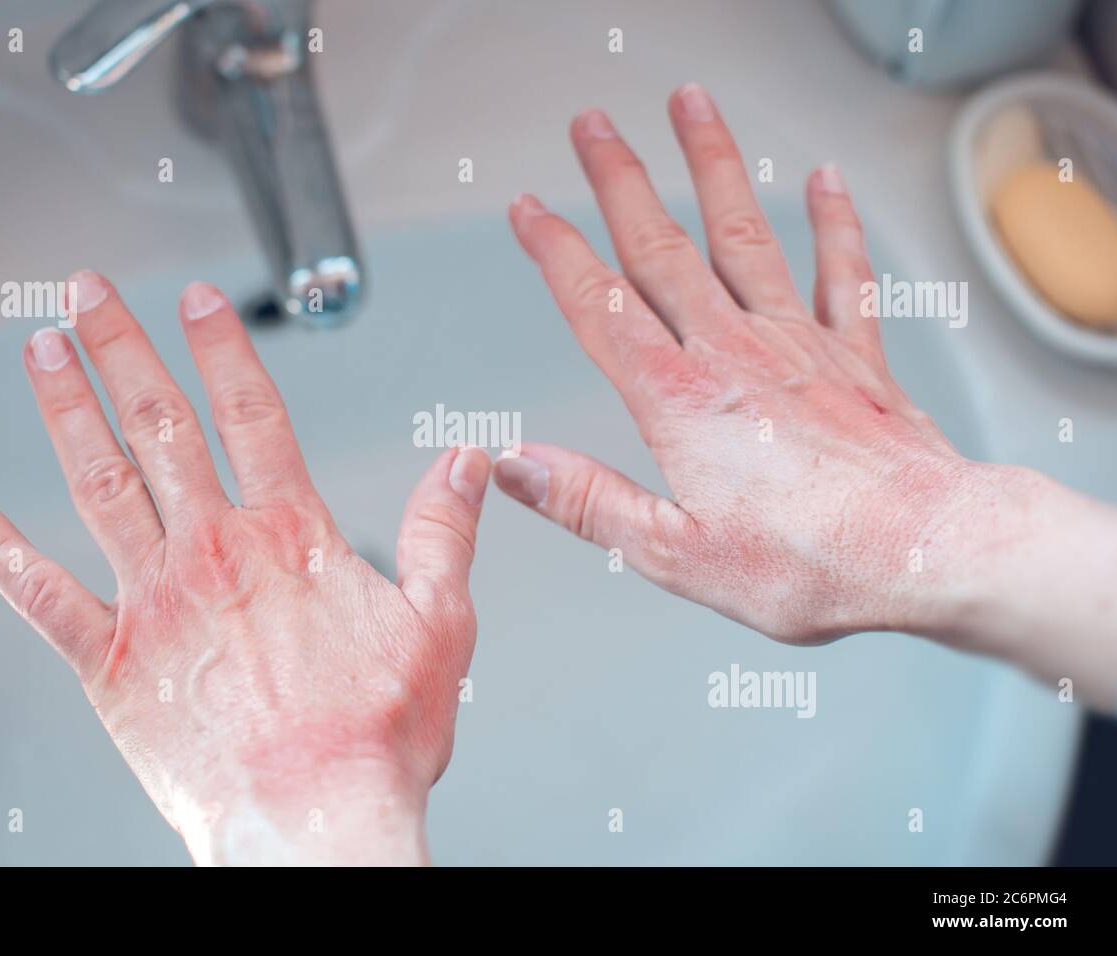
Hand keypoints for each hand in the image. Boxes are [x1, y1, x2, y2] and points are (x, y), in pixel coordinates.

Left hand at [0, 274, 490, 864]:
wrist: (314, 823)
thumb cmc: (373, 738)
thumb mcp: (442, 623)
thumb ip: (444, 532)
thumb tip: (464, 465)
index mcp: (290, 540)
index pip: (252, 413)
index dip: (222, 347)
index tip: (195, 299)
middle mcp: (214, 553)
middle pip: (161, 426)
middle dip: (119, 349)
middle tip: (86, 293)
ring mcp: (157, 602)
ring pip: (99, 483)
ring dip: (66, 411)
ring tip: (40, 355)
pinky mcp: (112, 663)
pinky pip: (39, 594)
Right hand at [501, 86, 1116, 707]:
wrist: (929, 551)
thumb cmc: (812, 565)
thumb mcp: (675, 554)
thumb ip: (589, 502)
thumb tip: (515, 465)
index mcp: (681, 400)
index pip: (601, 307)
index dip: (557, 252)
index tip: (528, 209)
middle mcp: (735, 354)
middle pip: (662, 248)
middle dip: (619, 180)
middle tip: (591, 126)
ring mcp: (800, 345)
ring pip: (743, 235)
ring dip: (712, 165)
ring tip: (690, 107)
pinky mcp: (855, 357)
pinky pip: (843, 272)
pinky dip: (834, 222)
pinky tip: (823, 180)